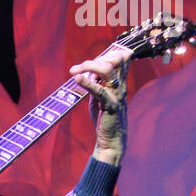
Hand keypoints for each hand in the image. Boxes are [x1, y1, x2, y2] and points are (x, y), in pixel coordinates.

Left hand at [69, 45, 129, 163]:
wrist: (111, 141)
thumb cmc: (104, 120)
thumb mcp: (98, 98)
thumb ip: (94, 84)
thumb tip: (85, 73)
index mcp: (120, 83)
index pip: (120, 58)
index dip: (106, 54)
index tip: (89, 62)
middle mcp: (121, 86)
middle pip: (115, 59)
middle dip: (95, 59)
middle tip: (76, 68)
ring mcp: (117, 95)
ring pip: (108, 70)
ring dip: (90, 66)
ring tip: (74, 71)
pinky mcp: (110, 106)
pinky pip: (99, 90)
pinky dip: (87, 83)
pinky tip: (77, 78)